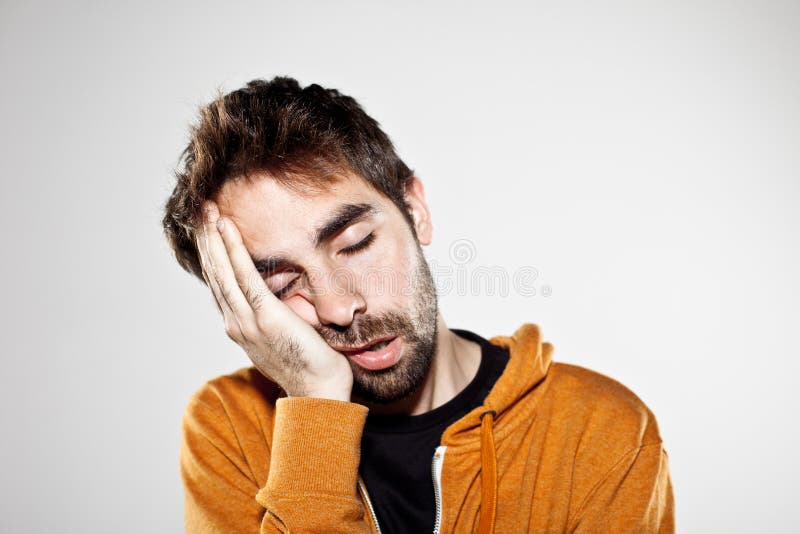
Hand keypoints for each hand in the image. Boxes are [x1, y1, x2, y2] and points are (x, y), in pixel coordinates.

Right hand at [194, 200, 352, 400]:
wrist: (318, 392)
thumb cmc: (309, 364)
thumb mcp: (284, 335)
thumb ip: (275, 314)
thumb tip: (281, 295)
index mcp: (240, 325)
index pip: (220, 282)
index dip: (213, 253)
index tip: (210, 227)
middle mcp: (236, 321)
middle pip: (215, 273)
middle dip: (207, 239)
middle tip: (203, 209)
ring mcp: (248, 320)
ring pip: (223, 271)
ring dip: (215, 238)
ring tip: (209, 211)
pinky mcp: (266, 317)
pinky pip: (245, 277)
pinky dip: (234, 251)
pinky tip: (227, 228)